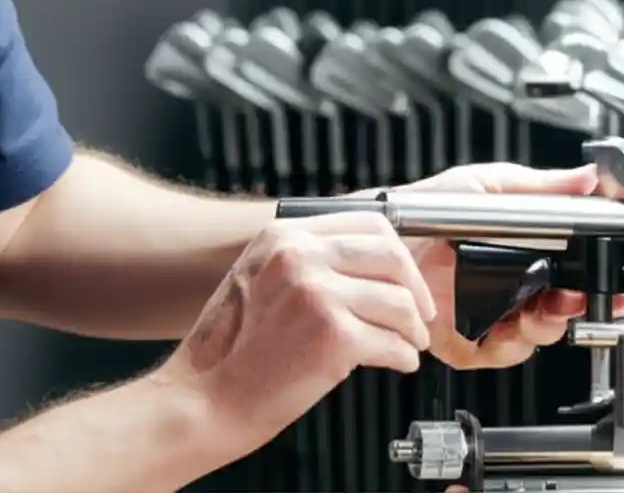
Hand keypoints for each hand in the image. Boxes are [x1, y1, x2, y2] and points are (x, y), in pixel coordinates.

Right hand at [156, 212, 436, 454]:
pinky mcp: (333, 336)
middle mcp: (299, 256)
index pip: (368, 223)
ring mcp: (317, 293)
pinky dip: (404, 357)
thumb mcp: (258, 279)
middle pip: (392, 256)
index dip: (398, 254)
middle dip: (416, 289)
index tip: (405, 279)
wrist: (204, 400)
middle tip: (420, 315)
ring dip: (412, 329)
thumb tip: (370, 266)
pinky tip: (397, 363)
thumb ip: (306, 261)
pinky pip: (393, 343)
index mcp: (282, 236)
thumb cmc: (229, 352)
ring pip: (399, 302)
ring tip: (408, 345)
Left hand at [397, 163, 623, 369]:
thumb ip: (541, 187)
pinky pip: (499, 352)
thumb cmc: (424, 209)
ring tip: (545, 307)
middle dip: (581, 307)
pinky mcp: (466, 340)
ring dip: (549, 324)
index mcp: (522, 251)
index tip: (616, 281)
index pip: (574, 271)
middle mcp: (509, 285)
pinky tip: (510, 326)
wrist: (380, 235)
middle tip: (581, 297)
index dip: (598, 280)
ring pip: (538, 334)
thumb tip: (588, 179)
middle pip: (564, 308)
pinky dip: (510, 344)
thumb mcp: (488, 185)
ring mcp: (490, 313)